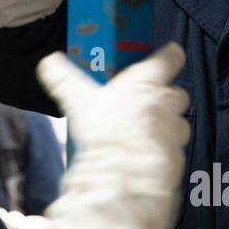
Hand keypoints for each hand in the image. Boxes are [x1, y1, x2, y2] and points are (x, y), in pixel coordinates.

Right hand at [37, 44, 189, 228]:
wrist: (121, 174)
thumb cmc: (106, 132)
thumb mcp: (77, 100)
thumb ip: (63, 79)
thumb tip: (49, 63)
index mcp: (147, 81)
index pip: (170, 58)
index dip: (170, 54)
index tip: (169, 54)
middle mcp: (166, 103)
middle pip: (177, 91)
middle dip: (165, 96)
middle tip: (145, 101)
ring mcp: (174, 130)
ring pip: (178, 122)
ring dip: (166, 125)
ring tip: (142, 132)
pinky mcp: (177, 155)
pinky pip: (174, 148)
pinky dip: (162, 149)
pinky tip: (143, 154)